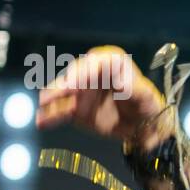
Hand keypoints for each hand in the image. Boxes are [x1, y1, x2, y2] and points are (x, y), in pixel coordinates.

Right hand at [35, 45, 171, 148]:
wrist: (142, 127)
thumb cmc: (147, 105)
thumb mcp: (146, 97)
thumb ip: (134, 89)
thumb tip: (123, 83)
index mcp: (112, 63)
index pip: (97, 62)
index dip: (85, 71)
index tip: (76, 82)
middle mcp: (93, 73)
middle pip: (76, 74)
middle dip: (65, 84)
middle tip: (58, 93)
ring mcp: (82, 90)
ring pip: (64, 92)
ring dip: (52, 98)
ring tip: (43, 104)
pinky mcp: (75, 108)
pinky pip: (61, 110)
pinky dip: (51, 116)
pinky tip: (41, 121)